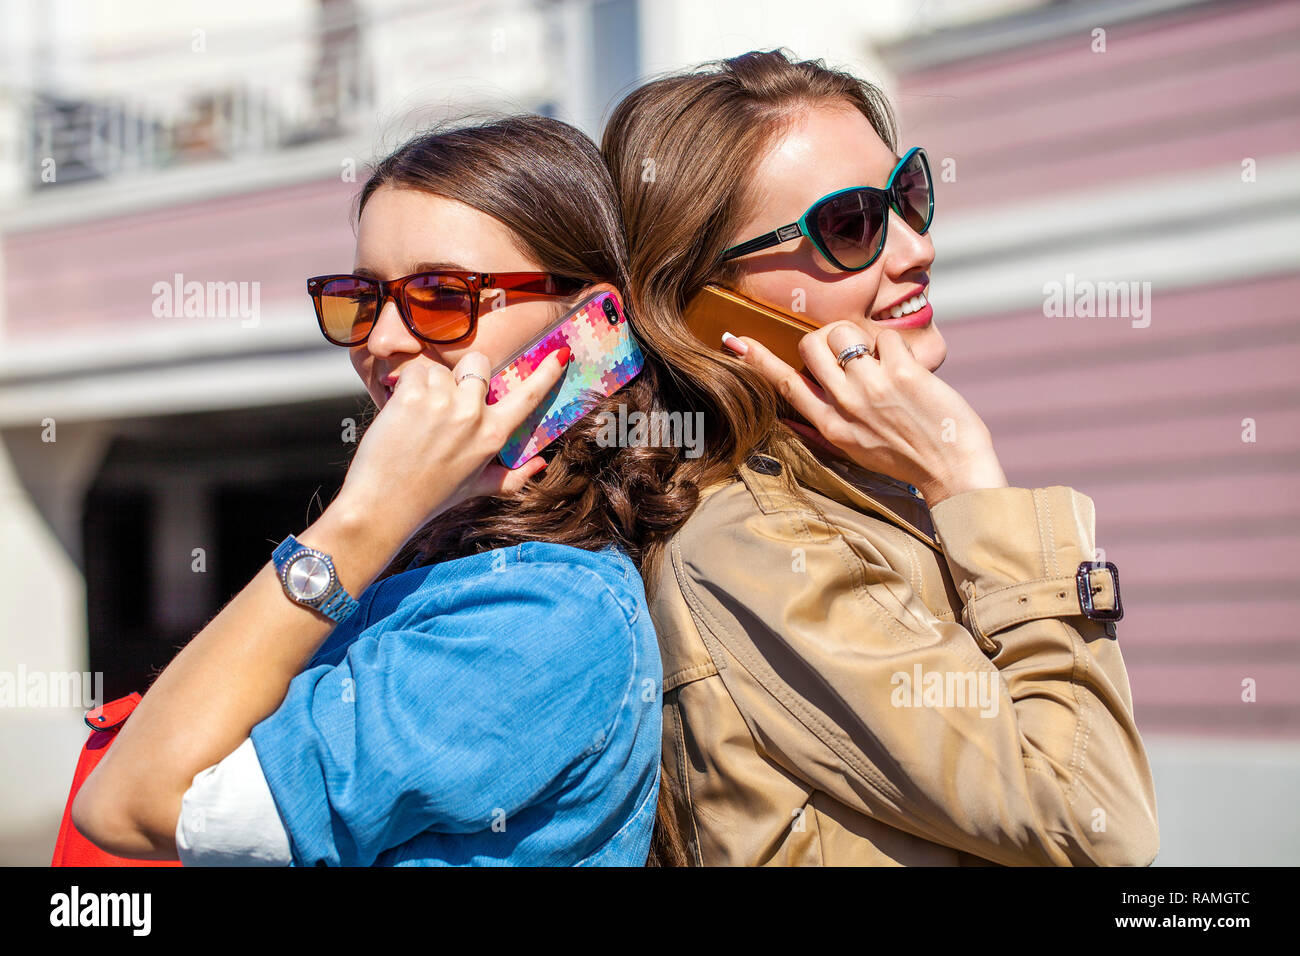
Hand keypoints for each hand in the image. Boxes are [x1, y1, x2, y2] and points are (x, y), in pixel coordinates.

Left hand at [331, 347, 569, 550]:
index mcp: (492, 435)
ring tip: (420, 416)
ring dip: (431, 384)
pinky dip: (407, 385)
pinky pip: (415, 371)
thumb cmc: (431, 496)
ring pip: (441, 368)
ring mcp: (442, 402)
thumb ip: (514, 476)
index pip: (528, 396)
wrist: (383, 504)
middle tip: (447, 400)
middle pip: (478, 362)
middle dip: (464, 373)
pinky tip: (403, 411)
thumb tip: (541, 464)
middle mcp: (472, 415)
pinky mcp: (411, 396)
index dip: (546, 373)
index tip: (560, 354)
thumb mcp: (478, 487)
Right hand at [723, 323, 1006, 504]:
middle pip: (811, 345)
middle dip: (826, 337)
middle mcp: (845, 406)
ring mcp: (872, 387)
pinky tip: (906, 367)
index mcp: (830, 426)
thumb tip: (803, 394)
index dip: (758, 360)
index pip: (785, 385)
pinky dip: (894, 345)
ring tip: (879, 358)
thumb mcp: (855, 447)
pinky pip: (884, 336)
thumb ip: (829, 420)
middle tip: (848, 350)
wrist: (953, 469)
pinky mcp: (902, 373)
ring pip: (844, 331)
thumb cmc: (908, 457)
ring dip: (860, 335)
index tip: (735, 341)